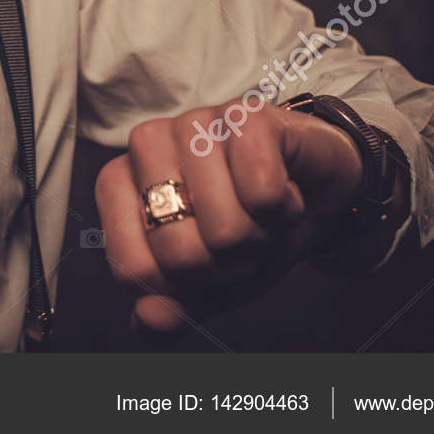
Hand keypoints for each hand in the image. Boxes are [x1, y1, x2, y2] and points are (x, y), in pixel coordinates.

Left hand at [94, 99, 381, 336]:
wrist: (314, 187)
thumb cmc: (249, 228)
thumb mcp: (208, 282)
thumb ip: (172, 307)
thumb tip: (150, 320)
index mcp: (119, 185)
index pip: (136, 271)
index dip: (186, 290)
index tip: (206, 267)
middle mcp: (146, 146)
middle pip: (181, 255)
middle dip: (228, 266)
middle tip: (243, 238)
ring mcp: (193, 123)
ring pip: (226, 229)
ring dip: (261, 238)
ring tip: (263, 213)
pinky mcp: (244, 113)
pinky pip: (263, 192)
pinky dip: (285, 208)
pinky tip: (283, 190)